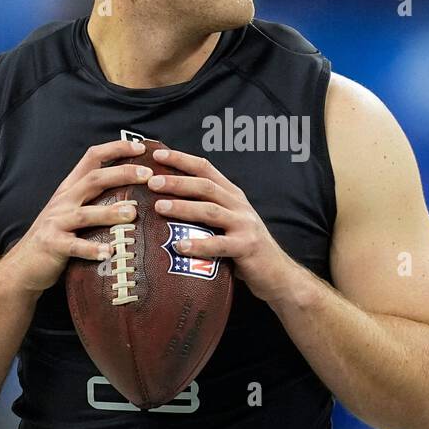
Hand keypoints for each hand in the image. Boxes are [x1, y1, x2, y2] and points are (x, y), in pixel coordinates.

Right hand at [3, 139, 149, 294]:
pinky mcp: (53, 245)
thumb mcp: (73, 210)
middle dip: (121, 173)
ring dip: (109, 212)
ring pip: (85, 213)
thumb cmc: (57, 236)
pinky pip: (74, 246)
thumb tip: (136, 192)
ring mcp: (56, 222)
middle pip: (93, 179)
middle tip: (148, 175)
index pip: (92, 158)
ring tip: (132, 214)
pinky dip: (92, 249)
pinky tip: (109, 252)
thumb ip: (96, 198)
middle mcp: (64, 201)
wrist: (23, 264)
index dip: (116, 149)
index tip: (141, 148)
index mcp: (71, 188)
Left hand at [147, 147, 299, 303]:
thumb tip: (164, 203)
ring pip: (211, 210)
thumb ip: (206, 210)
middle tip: (151, 181)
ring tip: (160, 207)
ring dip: (184, 207)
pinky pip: (220, 245)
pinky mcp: (246, 247)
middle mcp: (239, 205)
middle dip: (177, 182)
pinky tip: (180, 246)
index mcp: (232, 195)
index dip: (182, 160)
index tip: (157, 156)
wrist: (277, 273)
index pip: (206, 169)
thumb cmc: (243, 247)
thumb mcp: (227, 222)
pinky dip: (199, 245)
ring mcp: (244, 225)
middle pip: (206, 186)